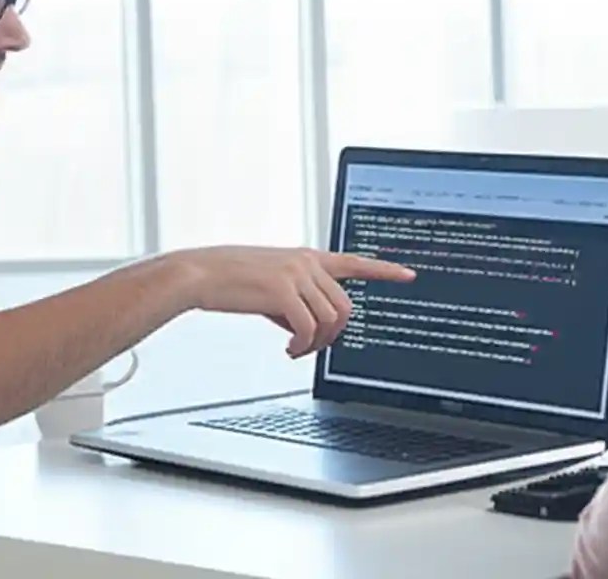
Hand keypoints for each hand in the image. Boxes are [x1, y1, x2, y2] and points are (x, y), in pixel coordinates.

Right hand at [171, 246, 415, 357]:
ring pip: (330, 320)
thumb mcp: (268, 283)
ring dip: (316, 344)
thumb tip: (306, 327)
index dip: (384, 270)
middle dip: (333, 336)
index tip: (409, 274)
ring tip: (295, 349)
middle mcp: (306, 262)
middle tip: (310, 347)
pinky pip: (308, 328)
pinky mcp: (282, 290)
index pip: (354, 262)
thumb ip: (294, 296)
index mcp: (306, 257)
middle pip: (345, 307)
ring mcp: (296, 274)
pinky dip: (302, 346)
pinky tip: (288, 349)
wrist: (198, 273)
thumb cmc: (228, 280)